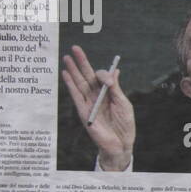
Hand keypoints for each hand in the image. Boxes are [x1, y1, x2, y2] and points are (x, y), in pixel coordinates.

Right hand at [61, 45, 135, 170]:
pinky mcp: (83, 112)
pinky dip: (70, 85)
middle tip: (75, 47)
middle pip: (87, 76)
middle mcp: (96, 96)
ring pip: (79, 83)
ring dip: (73, 70)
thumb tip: (115, 70)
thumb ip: (116, 88)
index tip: (110, 81)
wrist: (121, 144)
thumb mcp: (123, 104)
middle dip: (81, 62)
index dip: (104, 74)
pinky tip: (65, 74)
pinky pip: (75, 96)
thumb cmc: (124, 125)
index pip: (101, 77)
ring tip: (67, 57)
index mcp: (107, 93)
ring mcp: (88, 103)